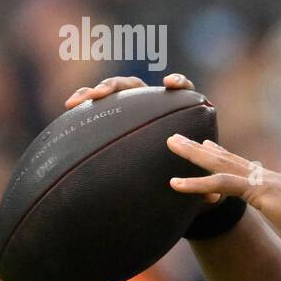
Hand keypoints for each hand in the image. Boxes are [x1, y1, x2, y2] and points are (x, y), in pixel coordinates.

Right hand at [65, 73, 222, 206]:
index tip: (170, 84)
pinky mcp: (116, 117)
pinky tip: (70, 108)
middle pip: (136, 86)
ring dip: (93, 91)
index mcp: (179, 111)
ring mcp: (134, 108)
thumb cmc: (190, 177)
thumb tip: (210, 197)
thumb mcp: (198, 182)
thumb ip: (205, 184)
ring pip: (113, 92)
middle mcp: (154, 105)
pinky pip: (98, 107)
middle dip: (116, 86)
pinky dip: (84, 103)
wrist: (172, 181)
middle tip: (101, 94)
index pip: (183, 90)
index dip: (178, 83)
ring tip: (76, 102)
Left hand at [166, 135, 280, 256]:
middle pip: (228, 158)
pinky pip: (222, 184)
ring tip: (170, 143)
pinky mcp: (260, 192)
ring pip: (221, 164)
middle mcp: (268, 178)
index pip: (245, 166)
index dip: (224, 156)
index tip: (208, 146)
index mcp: (277, 185)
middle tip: (177, 137)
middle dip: (201, 148)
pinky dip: (197, 184)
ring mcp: (264, 182)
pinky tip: (175, 183)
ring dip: (192, 153)